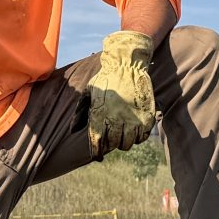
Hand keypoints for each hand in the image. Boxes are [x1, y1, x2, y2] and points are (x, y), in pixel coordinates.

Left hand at [86, 30, 156, 155]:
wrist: (127, 64)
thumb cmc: (106, 79)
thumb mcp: (89, 92)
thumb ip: (80, 112)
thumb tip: (72, 130)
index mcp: (100, 115)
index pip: (97, 143)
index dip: (96, 151)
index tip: (97, 154)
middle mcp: (117, 120)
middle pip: (114, 145)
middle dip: (111, 144)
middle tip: (111, 138)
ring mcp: (134, 119)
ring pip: (129, 143)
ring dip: (125, 141)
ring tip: (123, 133)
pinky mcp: (147, 116)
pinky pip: (143, 136)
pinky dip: (138, 136)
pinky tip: (134, 129)